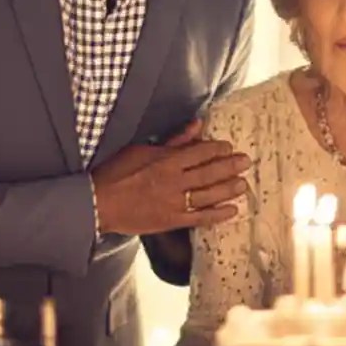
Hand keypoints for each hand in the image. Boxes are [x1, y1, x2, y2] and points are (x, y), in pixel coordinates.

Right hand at [91, 121, 250, 234]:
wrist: (99, 203)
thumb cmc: (117, 172)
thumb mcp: (143, 149)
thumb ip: (174, 140)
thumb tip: (197, 125)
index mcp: (166, 161)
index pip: (200, 153)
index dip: (218, 150)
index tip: (229, 148)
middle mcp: (174, 181)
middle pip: (209, 173)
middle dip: (230, 167)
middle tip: (247, 162)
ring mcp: (173, 203)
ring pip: (208, 195)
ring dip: (228, 190)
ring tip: (244, 184)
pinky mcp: (171, 221)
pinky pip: (199, 218)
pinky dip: (217, 215)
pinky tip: (232, 211)